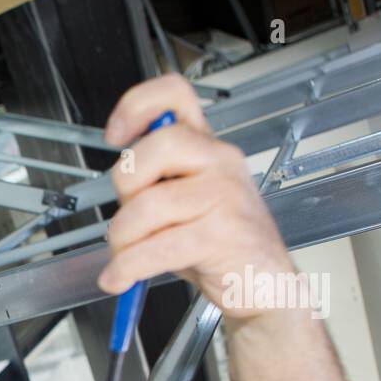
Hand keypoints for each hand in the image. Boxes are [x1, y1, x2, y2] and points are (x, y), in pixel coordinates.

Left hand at [99, 74, 295, 317]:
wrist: (264, 286)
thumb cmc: (220, 246)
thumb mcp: (184, 205)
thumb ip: (153, 183)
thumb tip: (118, 178)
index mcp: (207, 148)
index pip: (176, 95)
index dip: (137, 105)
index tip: (116, 134)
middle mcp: (219, 162)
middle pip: (153, 149)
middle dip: (124, 189)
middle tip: (127, 217)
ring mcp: (224, 196)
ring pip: (146, 205)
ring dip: (122, 240)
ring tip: (126, 258)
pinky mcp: (221, 235)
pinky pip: (155, 248)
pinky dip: (127, 268)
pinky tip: (120, 278)